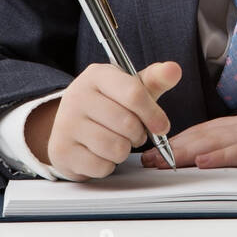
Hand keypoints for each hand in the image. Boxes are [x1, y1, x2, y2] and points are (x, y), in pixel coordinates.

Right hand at [42, 61, 181, 179]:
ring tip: (118, 141)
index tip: (161, 126)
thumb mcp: (131, 87)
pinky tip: (101, 153)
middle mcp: (77, 96)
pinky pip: (101, 166)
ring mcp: (66, 124)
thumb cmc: (109, 104)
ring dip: (124, 150)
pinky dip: (109, 164)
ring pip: (116, 148)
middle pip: (127, 124)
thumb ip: (155, 79)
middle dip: (138, 134)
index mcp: (97, 75)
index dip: (153, 114)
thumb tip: (174, 69)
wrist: (71, 124)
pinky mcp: (62, 151)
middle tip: (134, 132)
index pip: (133, 93)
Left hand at [140, 94, 236, 169]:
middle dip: (171, 147)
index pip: (207, 130)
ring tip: (160, 161)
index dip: (179, 140)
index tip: (157, 151)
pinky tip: (201, 160)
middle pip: (202, 134)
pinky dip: (219, 155)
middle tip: (146, 160)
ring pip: (214, 140)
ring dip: (183, 150)